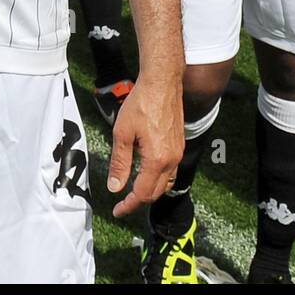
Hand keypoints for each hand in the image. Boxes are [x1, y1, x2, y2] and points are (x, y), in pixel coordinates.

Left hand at [106, 75, 183, 218]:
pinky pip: (170, 170)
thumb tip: (115, 187)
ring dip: (150, 190)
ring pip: (165, 183)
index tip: (117, 211)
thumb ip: (120, 162)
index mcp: (157, 160)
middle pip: (156, 192)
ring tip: (133, 189)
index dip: (129, 205)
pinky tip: (146, 171)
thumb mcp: (123, 133)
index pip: (143, 193)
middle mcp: (172, 160)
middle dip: (139, 200)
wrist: (162, 83)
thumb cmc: (140, 103)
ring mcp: (178, 152)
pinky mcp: (179, 144)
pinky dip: (158, 177)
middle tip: (122, 202)